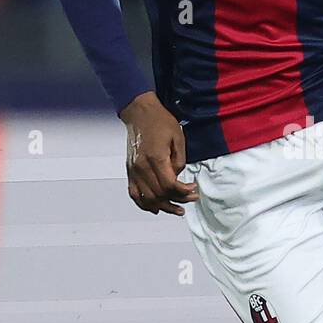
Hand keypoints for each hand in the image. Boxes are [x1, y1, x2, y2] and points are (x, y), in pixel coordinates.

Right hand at [118, 92, 198, 214]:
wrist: (139, 112)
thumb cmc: (160, 122)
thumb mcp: (178, 137)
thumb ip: (180, 160)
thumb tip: (178, 176)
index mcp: (155, 158)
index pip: (169, 185)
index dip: (183, 192)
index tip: (193, 189)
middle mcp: (142, 167)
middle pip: (159, 194)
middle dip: (177, 200)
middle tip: (191, 199)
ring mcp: (134, 171)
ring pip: (147, 198)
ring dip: (163, 207)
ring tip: (177, 210)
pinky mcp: (129, 171)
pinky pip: (134, 194)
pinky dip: (144, 204)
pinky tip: (156, 208)